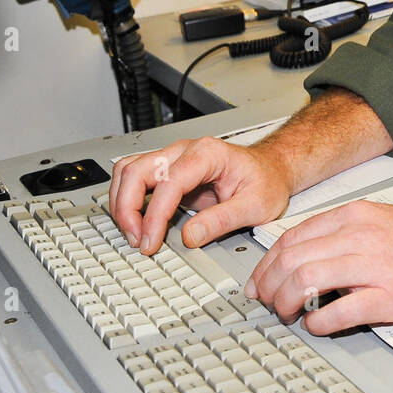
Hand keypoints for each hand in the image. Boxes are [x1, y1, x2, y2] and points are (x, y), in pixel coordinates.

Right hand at [109, 136, 291, 254]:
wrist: (271, 169)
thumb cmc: (266, 181)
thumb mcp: (256, 205)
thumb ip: (223, 220)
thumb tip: (189, 237)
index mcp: (207, 154)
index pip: (168, 182)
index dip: (154, 215)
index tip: (151, 242)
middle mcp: (185, 150)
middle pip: (137, 170)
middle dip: (127, 208)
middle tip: (136, 240)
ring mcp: (173, 157)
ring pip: (128, 170)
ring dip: (121, 202)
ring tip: (132, 233)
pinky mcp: (167, 170)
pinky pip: (134, 177)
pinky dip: (126, 198)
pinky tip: (133, 221)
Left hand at [246, 201, 392, 335]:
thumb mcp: (381, 220)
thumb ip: (345, 234)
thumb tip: (308, 257)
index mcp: (355, 216)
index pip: (293, 237)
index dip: (268, 263)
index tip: (261, 280)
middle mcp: (360, 236)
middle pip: (292, 258)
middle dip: (269, 284)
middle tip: (266, 301)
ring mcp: (373, 266)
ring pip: (307, 280)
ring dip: (286, 302)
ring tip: (286, 314)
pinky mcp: (389, 297)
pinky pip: (339, 312)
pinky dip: (318, 323)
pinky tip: (316, 326)